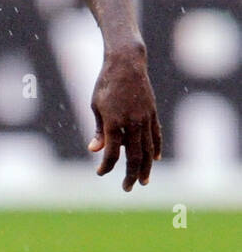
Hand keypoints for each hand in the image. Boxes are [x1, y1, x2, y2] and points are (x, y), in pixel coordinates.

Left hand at [88, 48, 161, 191]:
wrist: (126, 63)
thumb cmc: (106, 84)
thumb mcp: (96, 106)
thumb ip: (99, 130)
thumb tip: (95, 150)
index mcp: (114, 122)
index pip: (111, 152)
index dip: (106, 165)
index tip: (100, 172)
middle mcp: (132, 122)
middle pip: (134, 155)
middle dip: (130, 174)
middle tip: (127, 188)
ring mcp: (145, 118)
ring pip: (148, 149)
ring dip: (145, 167)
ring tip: (143, 181)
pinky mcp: (153, 113)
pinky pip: (156, 135)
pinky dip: (156, 148)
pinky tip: (154, 159)